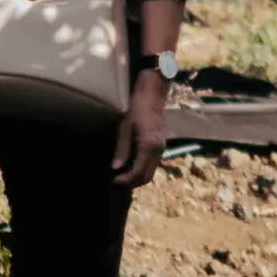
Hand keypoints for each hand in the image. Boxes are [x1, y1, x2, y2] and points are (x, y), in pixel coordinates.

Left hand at [112, 73, 168, 188]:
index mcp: (148, 145)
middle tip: (118, 181)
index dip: (126, 180)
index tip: (114, 180)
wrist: (153, 94)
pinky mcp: (161, 146)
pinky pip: (153, 164)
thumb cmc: (137, 107)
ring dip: (138, 178)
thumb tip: (116, 168)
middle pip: (147, 177)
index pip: (138, 171)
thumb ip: (122, 148)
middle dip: (132, 183)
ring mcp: (161, 148)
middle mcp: (158, 150)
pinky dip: (143, 169)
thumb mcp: (125, 126)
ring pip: (151, 172)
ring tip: (123, 175)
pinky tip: (132, 165)